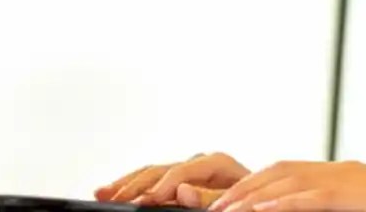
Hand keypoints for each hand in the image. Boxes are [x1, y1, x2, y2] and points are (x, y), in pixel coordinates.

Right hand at [94, 152, 251, 205]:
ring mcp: (190, 171)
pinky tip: (115, 191)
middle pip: (160, 169)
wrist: (262, 200)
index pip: (180, 172)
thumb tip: (182, 190)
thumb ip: (210, 196)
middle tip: (110, 197)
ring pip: (151, 173)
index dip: (160, 187)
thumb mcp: (236, 199)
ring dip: (126, 183)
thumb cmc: (253, 202)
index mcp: (217, 163)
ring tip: (103, 193)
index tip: (143, 202)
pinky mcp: (182, 181)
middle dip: (134, 184)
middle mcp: (201, 162)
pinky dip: (133, 186)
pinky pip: (153, 180)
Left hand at [208, 160, 365, 211]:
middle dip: (243, 188)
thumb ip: (339, 208)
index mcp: (341, 174)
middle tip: (213, 206)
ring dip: (250, 197)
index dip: (254, 184)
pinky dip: (281, 204)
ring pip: (287, 182)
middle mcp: (340, 170)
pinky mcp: (355, 193)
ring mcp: (348, 179)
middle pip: (278, 172)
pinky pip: (311, 198)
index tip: (227, 201)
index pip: (285, 172)